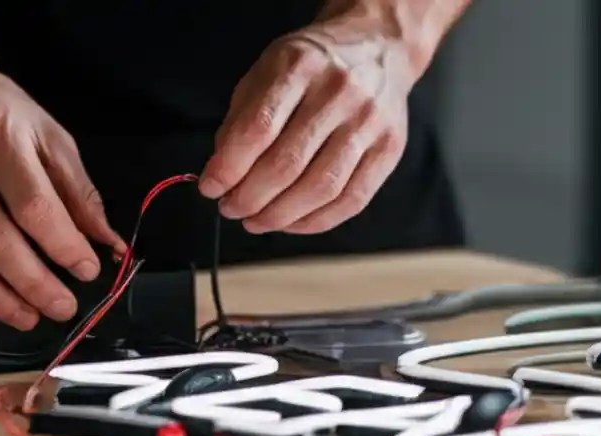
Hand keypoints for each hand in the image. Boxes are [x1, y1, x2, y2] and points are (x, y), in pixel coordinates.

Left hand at [199, 9, 422, 235]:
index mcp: (299, 66)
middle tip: (230, 209)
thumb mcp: (266, 72)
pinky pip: (351, 200)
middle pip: (287, 164)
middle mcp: (338, 92)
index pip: (258, 128)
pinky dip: (315, 222)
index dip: (229, 167)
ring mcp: (369, 122)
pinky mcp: (389, 149)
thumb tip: (222, 176)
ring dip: (280, 216)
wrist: (377, 47)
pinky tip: (291, 223)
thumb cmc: (312, 67)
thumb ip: (241, 120)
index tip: (210, 187)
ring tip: (256, 221)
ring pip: (321, 188)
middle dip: (250, 198)